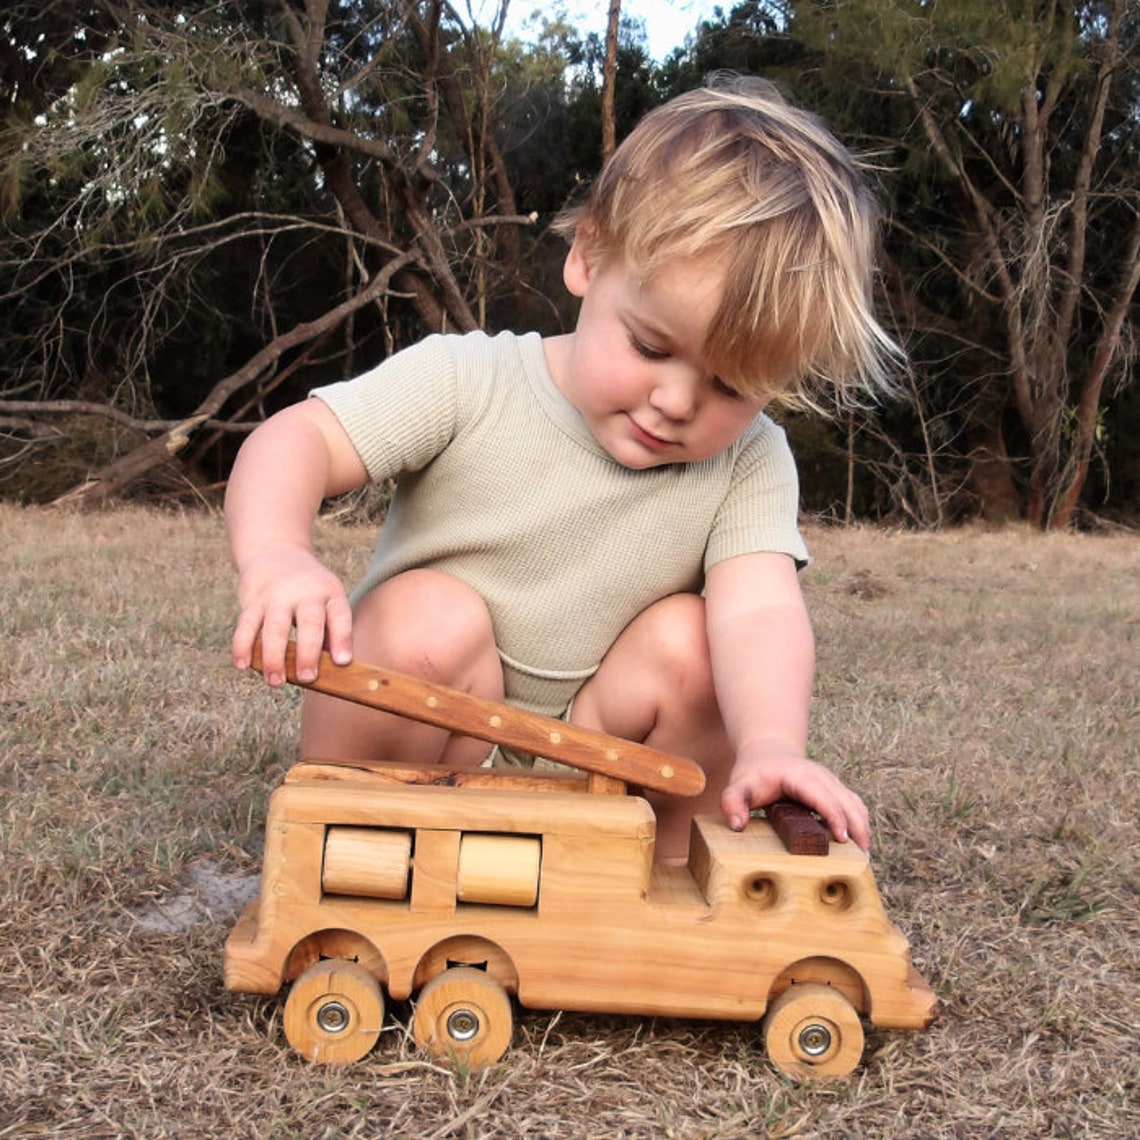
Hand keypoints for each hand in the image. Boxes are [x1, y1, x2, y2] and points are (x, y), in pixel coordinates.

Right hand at [231, 544, 353, 685]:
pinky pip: (246, 625)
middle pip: (308, 624)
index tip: (342, 662)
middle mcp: (305, 593)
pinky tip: (243, 665)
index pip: (340, 616)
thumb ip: (332, 632)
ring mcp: (276, 596)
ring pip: (274, 628)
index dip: (342, 640)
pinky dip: (242, 646)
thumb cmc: (309, 590)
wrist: (276, 552)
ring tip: (275, 681)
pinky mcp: (252, 600)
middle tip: (307, 677)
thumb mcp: (328, 600)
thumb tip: (335, 669)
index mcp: (330, 594)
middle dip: (307, 652)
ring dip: (273, 657)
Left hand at [720, 740, 870, 850]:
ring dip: (863, 828)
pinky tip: (859, 846)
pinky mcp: (836, 791)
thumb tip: (737, 825)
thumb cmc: (754, 772)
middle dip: (857, 827)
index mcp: (800, 776)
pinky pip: (854, 806)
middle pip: (847, 801)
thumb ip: (732, 802)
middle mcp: (822, 777)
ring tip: (863, 858)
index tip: (841, 838)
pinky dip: (860, 824)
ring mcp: (832, 783)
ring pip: (855, 804)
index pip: (823, 795)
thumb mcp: (738, 785)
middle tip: (861, 859)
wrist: (768, 752)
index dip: (833, 815)